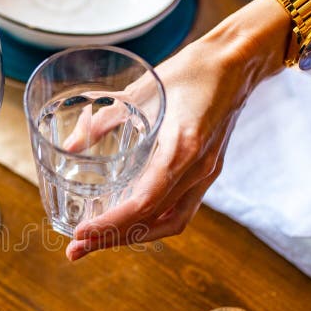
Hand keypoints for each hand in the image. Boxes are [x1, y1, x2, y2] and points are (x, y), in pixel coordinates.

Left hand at [65, 0, 288, 260]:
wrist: (238, 60)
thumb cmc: (190, 70)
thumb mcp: (139, 91)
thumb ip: (104, 121)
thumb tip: (71, 147)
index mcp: (182, 149)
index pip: (144, 203)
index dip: (111, 224)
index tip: (80, 232)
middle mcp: (197, 169)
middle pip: (154, 222)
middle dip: (113, 240)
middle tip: (76, 250)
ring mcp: (206, 173)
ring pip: (169, 222)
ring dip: (132, 237)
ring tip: (96, 242)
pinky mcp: (208, 171)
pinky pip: (181, 209)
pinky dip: (152, 222)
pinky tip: (129, 223)